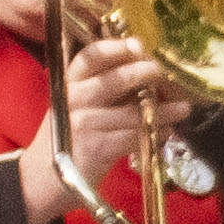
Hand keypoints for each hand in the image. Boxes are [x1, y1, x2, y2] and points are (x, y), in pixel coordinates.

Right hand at [52, 29, 159, 203]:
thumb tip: (148, 77)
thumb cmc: (68, 139)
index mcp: (69, 85)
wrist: (42, 179)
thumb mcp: (78, 109)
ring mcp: (83, 124)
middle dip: (141, 73)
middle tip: (162, 71)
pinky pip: (134, 137)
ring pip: (131, 113)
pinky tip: (167, 132)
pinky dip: (154, 134)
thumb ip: (106, 93)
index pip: (88, 59)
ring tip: (182, 109)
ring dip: (162, 111)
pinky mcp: (96, 147)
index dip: (113, 49)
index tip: (137, 43)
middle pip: (111, 80)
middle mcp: (73, 101)